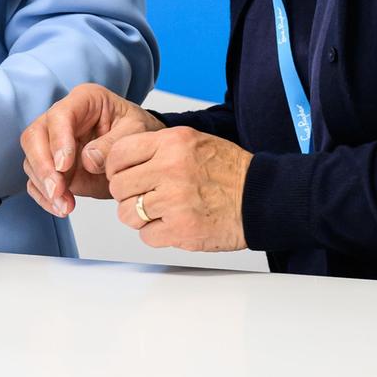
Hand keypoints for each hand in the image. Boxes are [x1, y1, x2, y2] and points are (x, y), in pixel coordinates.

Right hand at [20, 84, 162, 216]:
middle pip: (35, 136)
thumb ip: (114, 144)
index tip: (64, 165)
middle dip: (43, 166)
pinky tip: (60, 207)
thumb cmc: (138, 132)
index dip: (58, 140)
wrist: (141, 152)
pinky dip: (45, 197)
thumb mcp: (137, 132)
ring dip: (45, 186)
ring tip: (65, 206)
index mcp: (84, 100)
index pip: (60, 115)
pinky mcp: (53, 166)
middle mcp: (62, 119)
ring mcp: (54, 143)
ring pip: (32, 160)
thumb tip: (88, 160)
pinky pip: (37, 180)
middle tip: (57, 190)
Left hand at [105, 126, 251, 252]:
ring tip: (159, 212)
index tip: (123, 175)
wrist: (261, 197)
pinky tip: (172, 224)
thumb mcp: (192, 141)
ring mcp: (175, 201)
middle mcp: (170, 169)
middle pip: (118, 186)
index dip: (115, 168)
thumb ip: (157, 147)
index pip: (118, 154)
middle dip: (126, 194)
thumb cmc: (228, 171)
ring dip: (139, 217)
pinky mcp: (181, 230)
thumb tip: (119, 159)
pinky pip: (146, 236)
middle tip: (143, 196)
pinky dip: (156, 234)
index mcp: (171, 143)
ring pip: (127, 214)